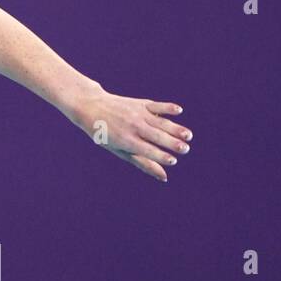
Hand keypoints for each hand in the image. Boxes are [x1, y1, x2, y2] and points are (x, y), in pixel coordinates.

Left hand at [66, 87, 192, 181]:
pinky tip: (179, 111)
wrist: (92, 107)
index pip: (146, 150)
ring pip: (160, 122)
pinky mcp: (141, 104)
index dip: (160, 156)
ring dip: (176, 128)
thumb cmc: (106, 134)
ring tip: (189, 136)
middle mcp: (133, 127)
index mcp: (126, 140)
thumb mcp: (119, 151)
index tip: (173, 160)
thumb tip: (164, 177)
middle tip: (186, 149)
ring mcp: (138, 114)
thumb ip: (142, 163)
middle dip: (171, 143)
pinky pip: (157, 105)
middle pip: (156, 136)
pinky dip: (167, 107)